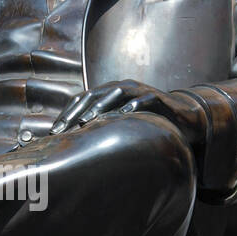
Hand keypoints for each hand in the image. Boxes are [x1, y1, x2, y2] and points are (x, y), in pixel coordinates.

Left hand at [50, 80, 206, 150]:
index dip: (67, 113)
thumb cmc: (146, 123)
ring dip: (100, 106)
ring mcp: (139, 91)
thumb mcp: (120, 126)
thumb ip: (101, 129)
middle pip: (93, 95)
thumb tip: (75, 147)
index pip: (82, 99)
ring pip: (115, 94)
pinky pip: (142, 100)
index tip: (54, 132)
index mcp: (108, 94)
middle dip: (77, 111)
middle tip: (64, 128)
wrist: (182, 118)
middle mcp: (121, 88)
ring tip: (87, 121)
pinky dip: (131, 107)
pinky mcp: (156, 97)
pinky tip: (122, 117)